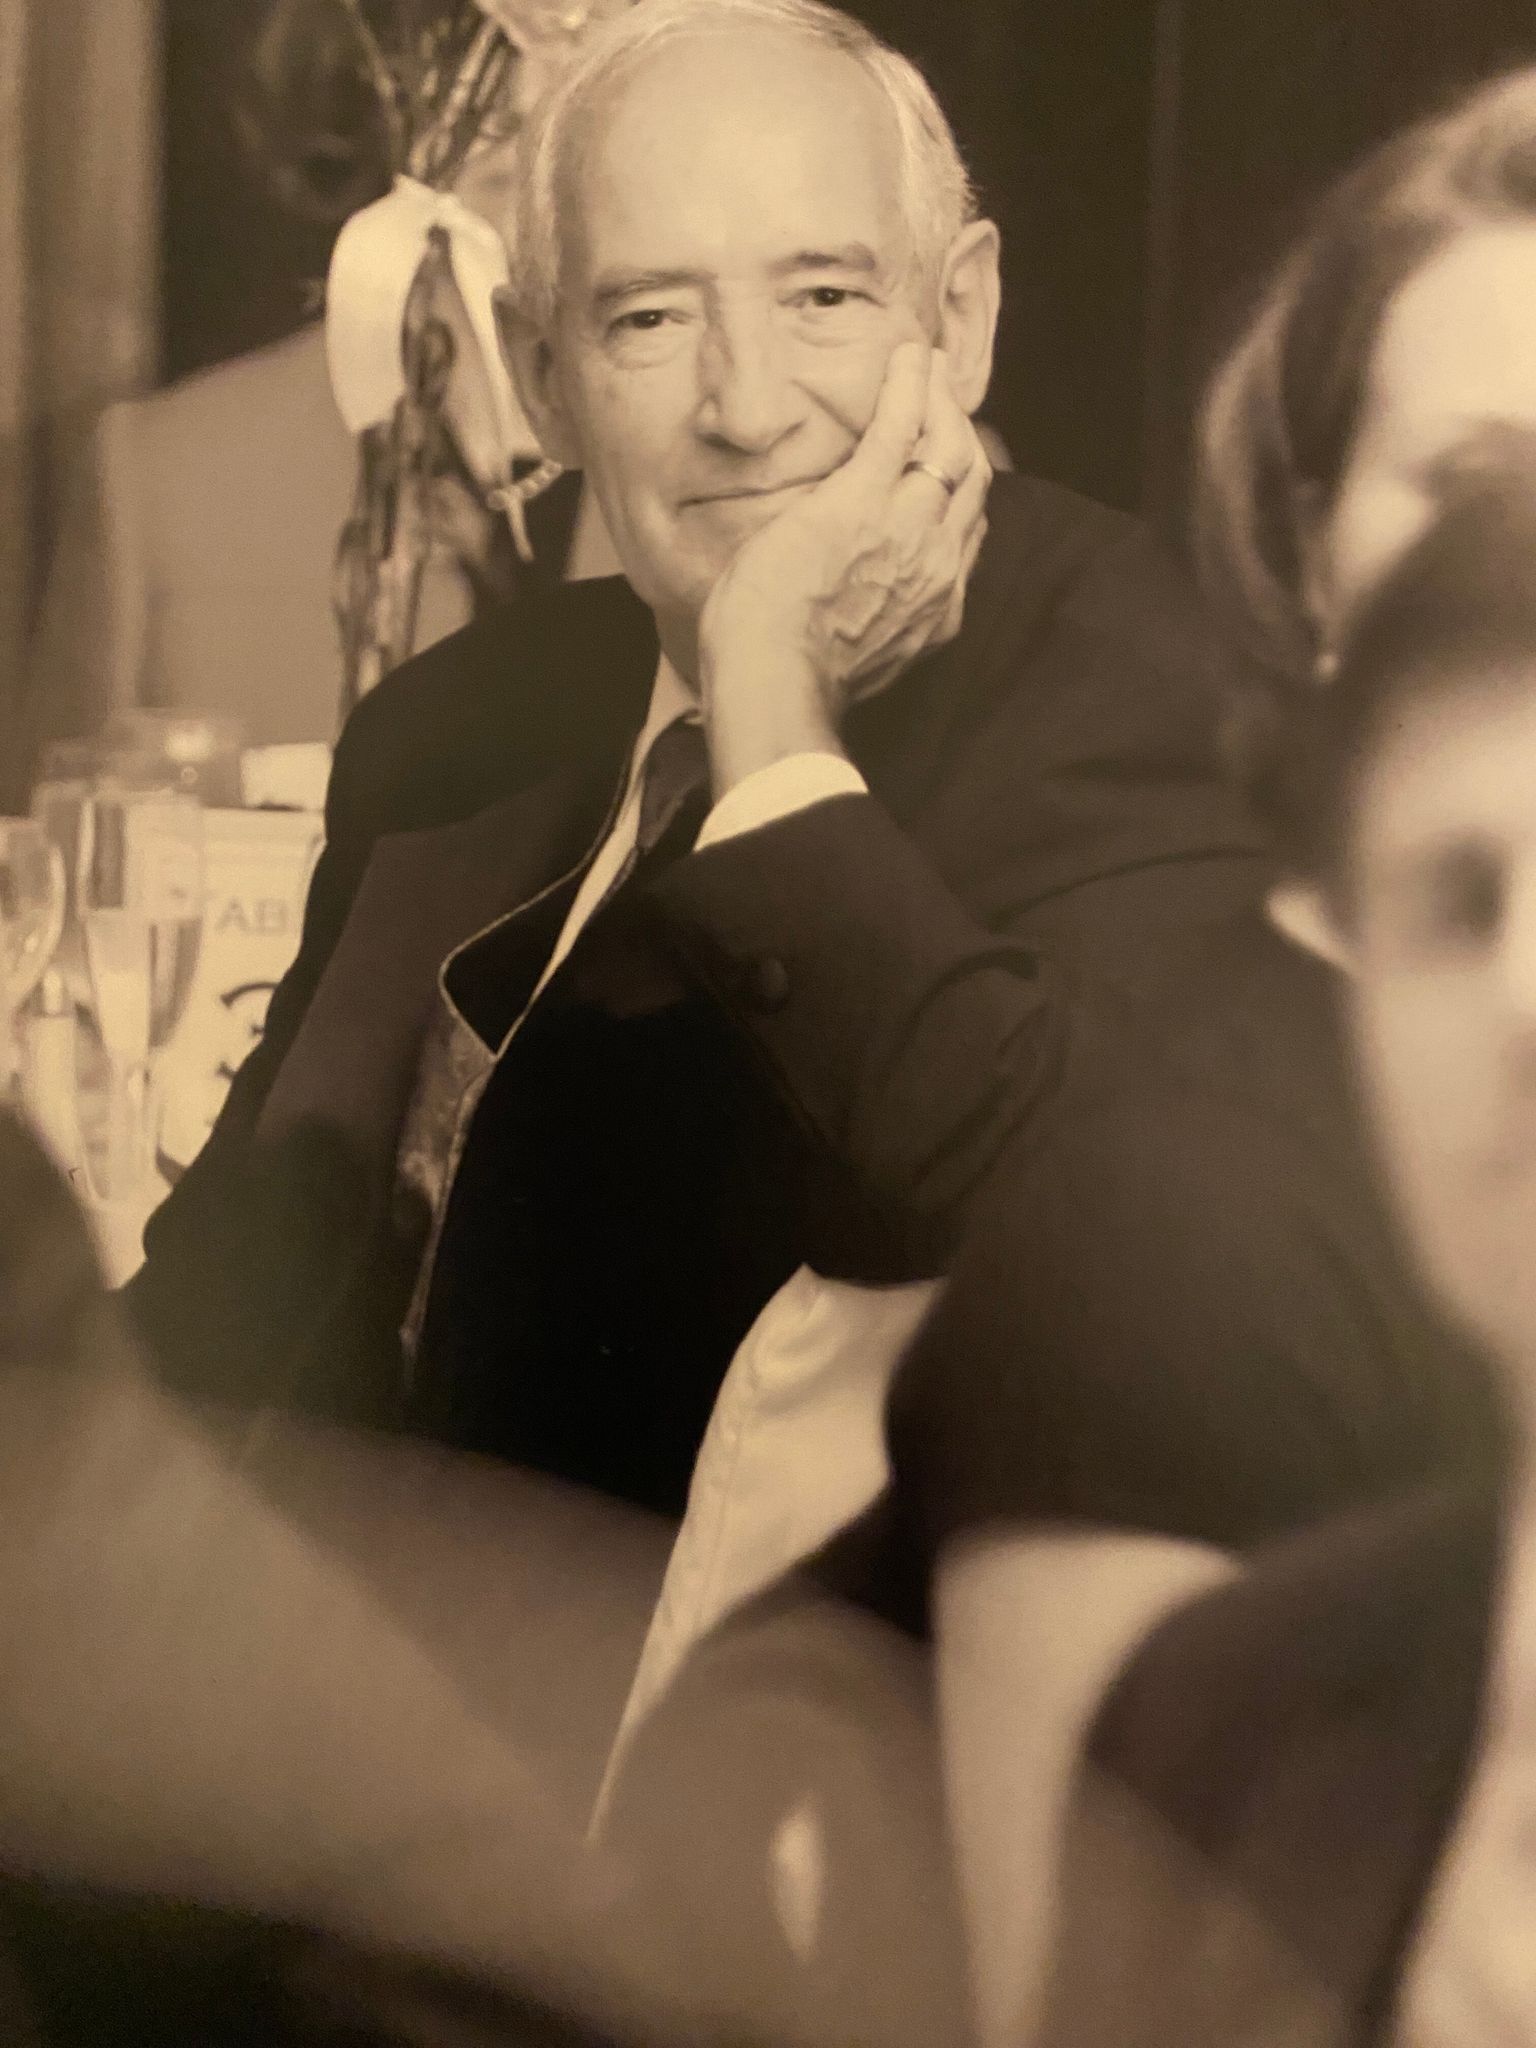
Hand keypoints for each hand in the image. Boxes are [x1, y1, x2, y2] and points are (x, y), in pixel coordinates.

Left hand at [698, 342, 990, 792]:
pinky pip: (903, 425)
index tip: (948, 467)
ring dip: (942, 399)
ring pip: (948, 446)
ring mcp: (907, 527)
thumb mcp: (857, 656)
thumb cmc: (790, 680)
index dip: (960, 494)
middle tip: (949, 398)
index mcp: (935, 607)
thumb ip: (875, 623)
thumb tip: (851, 607)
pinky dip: (911, 385)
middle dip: (963, 434)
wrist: (775, 681)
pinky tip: (910, 356)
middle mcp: (937, 565)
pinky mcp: (864, 497)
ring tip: (930, 368)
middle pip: (970, 482)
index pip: (965, 534)